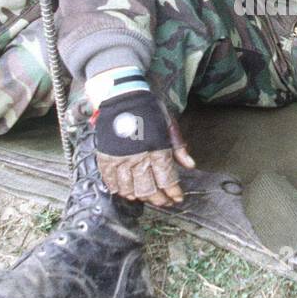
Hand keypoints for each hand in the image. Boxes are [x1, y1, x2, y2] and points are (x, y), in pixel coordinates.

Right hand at [94, 91, 195, 207]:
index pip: (167, 179)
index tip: (177, 198)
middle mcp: (138, 157)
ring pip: (130, 189)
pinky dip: (118, 189)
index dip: (173, 192)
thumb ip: (178, 147)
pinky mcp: (106, 157)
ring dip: (139, 196)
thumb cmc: (148, 109)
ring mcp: (120, 159)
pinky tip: (126, 191)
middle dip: (158, 199)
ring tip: (145, 197)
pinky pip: (110, 181)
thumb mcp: (168, 124)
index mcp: (157, 148)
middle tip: (164, 201)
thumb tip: (190, 166)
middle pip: (149, 189)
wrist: (122, 95)